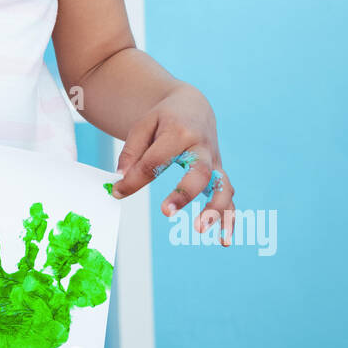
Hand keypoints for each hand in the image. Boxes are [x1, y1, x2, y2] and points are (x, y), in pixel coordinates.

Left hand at [0, 199, 112, 347]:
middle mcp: (22, 280)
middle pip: (29, 247)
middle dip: (35, 229)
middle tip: (38, 208)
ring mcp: (45, 291)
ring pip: (56, 260)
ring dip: (64, 245)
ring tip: (75, 226)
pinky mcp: (63, 307)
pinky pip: (76, 289)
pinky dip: (85, 277)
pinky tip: (93, 265)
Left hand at [111, 85, 234, 244]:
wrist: (192, 107)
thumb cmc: (164, 119)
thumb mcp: (142, 126)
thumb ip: (131, 152)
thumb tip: (121, 178)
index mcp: (180, 132)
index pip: (156, 160)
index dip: (135, 180)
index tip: (118, 192)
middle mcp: (202, 148)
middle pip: (199, 172)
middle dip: (184, 193)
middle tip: (166, 212)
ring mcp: (214, 162)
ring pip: (222, 185)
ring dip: (215, 208)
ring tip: (200, 229)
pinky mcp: (219, 174)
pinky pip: (229, 196)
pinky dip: (230, 218)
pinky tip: (224, 240)